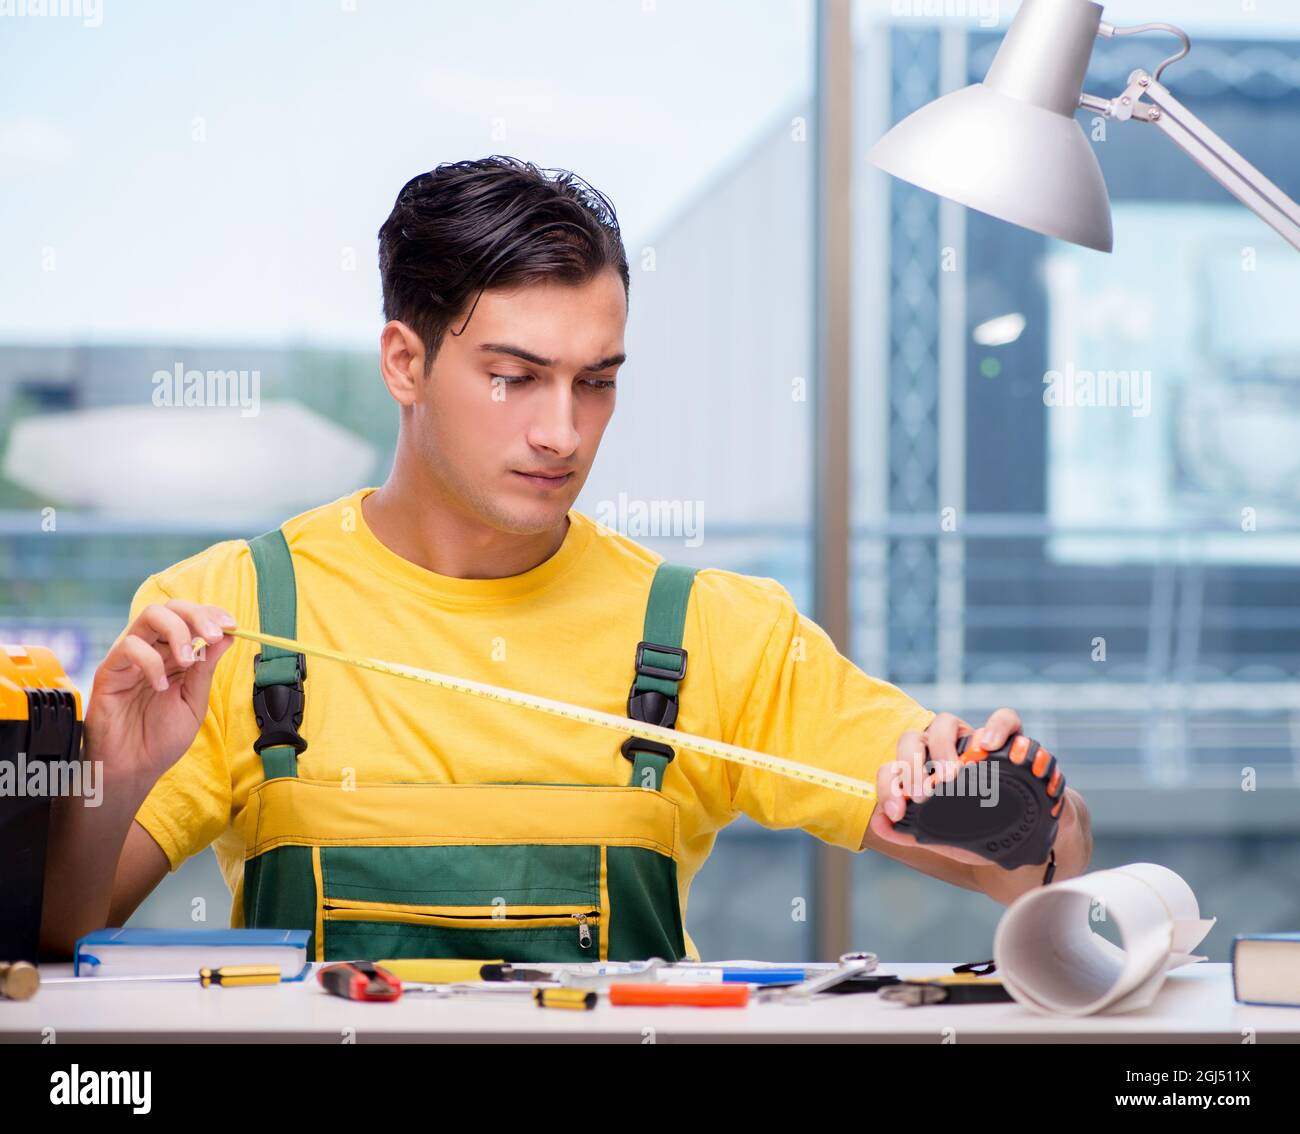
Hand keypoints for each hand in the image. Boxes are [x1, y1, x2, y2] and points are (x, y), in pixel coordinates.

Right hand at [84, 599, 236, 792]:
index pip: (190, 619)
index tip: (233, 625)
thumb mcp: (193, 702)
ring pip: (148, 617)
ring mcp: (130, 658)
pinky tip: (160, 686)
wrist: (134, 768)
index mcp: (174, 656)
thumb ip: (205, 669)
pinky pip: (129, 647)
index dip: (212, 615)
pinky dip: (151, 661)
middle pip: (170, 608)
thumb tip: (227, 637)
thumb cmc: (161, 739)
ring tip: (186, 661)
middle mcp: (152, 651)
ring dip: (176, 632)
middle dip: (197, 615)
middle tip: (214, 634)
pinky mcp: (110, 671)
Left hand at [868, 707, 1023, 867]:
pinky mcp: (1008, 740)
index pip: (893, 768)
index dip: (888, 786)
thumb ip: (908, 832)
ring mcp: (971, 743)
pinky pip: (1004, 719)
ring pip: (945, 723)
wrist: (1021, 843)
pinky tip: (989, 746)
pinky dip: (997, 727)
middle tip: (921, 796)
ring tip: (949, 775)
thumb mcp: (941, 839)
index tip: (897, 813)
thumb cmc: (974, 835)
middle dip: (910, 765)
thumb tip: (879, 823)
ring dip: (941, 746)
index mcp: (920, 772)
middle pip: (912, 739)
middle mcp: (940, 751)